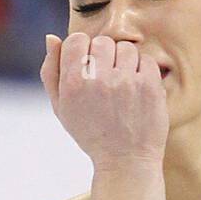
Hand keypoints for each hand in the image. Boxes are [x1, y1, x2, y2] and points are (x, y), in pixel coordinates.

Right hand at [40, 31, 168, 168]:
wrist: (126, 162)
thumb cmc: (91, 134)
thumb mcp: (62, 108)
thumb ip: (51, 72)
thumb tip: (52, 37)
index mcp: (73, 83)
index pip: (76, 39)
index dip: (83, 51)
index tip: (90, 69)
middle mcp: (98, 80)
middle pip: (102, 42)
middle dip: (105, 57)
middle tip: (108, 82)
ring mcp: (126, 82)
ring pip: (126, 48)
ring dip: (125, 63)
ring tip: (123, 86)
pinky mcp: (149, 86)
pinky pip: (146, 60)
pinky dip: (143, 72)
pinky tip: (138, 90)